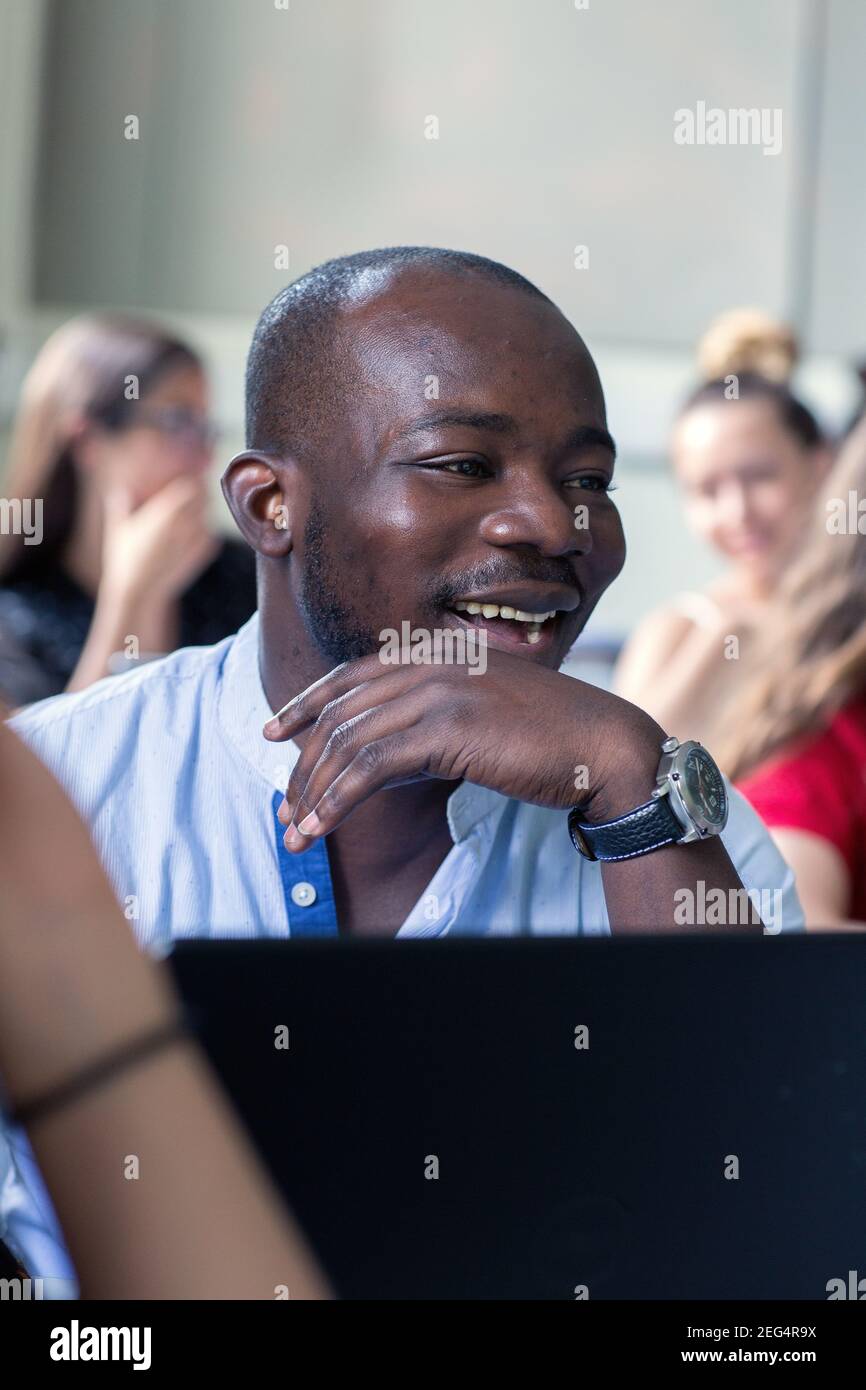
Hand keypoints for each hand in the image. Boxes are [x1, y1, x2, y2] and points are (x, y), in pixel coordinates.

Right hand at [101, 477, 218, 605]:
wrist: (139, 592)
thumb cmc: (124, 559)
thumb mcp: (118, 529)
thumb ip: (121, 505)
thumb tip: (119, 490)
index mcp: (164, 511)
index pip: (191, 485)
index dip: (190, 480)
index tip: (185, 480)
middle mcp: (184, 523)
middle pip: (204, 497)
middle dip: (198, 494)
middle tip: (189, 495)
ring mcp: (195, 539)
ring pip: (208, 516)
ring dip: (201, 513)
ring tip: (187, 516)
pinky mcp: (203, 554)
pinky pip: (211, 535)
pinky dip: (204, 532)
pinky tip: (190, 535)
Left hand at [263, 648, 665, 849]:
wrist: (605, 745)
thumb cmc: (551, 739)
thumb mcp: (484, 714)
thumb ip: (436, 720)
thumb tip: (390, 756)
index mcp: (438, 653)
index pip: (353, 674)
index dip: (308, 704)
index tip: (278, 732)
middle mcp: (431, 663)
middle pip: (342, 712)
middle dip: (305, 764)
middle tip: (287, 809)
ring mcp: (438, 691)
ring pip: (348, 741)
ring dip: (314, 792)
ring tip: (298, 833)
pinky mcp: (446, 728)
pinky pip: (370, 766)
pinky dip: (337, 800)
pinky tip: (323, 826)